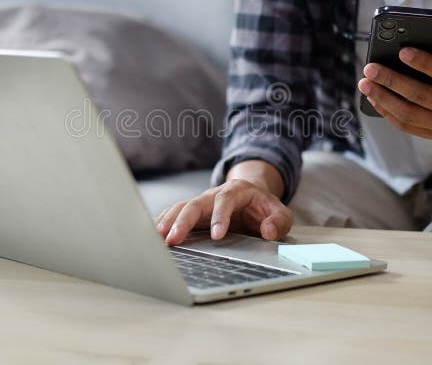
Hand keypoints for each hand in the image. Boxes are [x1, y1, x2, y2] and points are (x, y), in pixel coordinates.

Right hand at [155, 179, 293, 245]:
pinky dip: (162, 223)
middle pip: (195, 203)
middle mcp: (214, 194)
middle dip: (183, 221)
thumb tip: (267, 231)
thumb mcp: (281, 213)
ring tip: (156, 239)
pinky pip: (173, 215)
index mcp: (237, 190)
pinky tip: (151, 236)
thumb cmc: (265, 208)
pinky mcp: (192, 213)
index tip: (217, 236)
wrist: (253, 199)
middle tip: (173, 240)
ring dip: (167, 223)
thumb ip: (278, 221)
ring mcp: (201, 203)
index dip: (220, 217)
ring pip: (180, 208)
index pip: (225, 200)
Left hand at [356, 42, 431, 143]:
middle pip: (420, 95)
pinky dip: (387, 113)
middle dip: (392, 81)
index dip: (424, 62)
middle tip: (370, 68)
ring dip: (383, 98)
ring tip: (365, 84)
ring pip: (408, 114)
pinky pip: (406, 126)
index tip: (402, 51)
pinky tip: (374, 99)